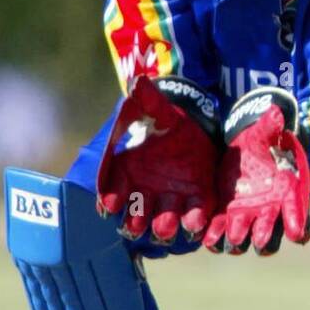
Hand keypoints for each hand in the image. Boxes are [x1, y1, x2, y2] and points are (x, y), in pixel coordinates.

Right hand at [97, 76, 219, 245]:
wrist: (199, 126)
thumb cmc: (168, 121)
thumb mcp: (158, 109)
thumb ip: (147, 101)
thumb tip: (136, 83)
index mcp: (128, 172)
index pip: (113, 191)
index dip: (110, 198)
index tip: (110, 204)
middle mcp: (146, 192)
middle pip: (135, 215)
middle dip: (134, 222)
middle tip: (135, 224)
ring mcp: (171, 199)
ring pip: (163, 222)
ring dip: (162, 227)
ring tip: (164, 227)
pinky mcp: (197, 200)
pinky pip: (194, 215)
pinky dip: (193, 221)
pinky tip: (194, 221)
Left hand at [205, 88, 309, 255]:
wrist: (242, 150)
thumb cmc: (261, 144)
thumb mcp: (266, 134)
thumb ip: (271, 127)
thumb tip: (275, 112)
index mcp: (286, 193)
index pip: (297, 212)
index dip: (298, 223)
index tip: (297, 232)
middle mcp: (269, 212)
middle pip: (271, 237)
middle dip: (264, 238)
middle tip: (258, 238)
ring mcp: (246, 218)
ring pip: (244, 241)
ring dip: (237, 241)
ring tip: (232, 238)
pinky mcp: (224, 217)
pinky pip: (220, 234)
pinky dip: (215, 238)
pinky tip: (208, 238)